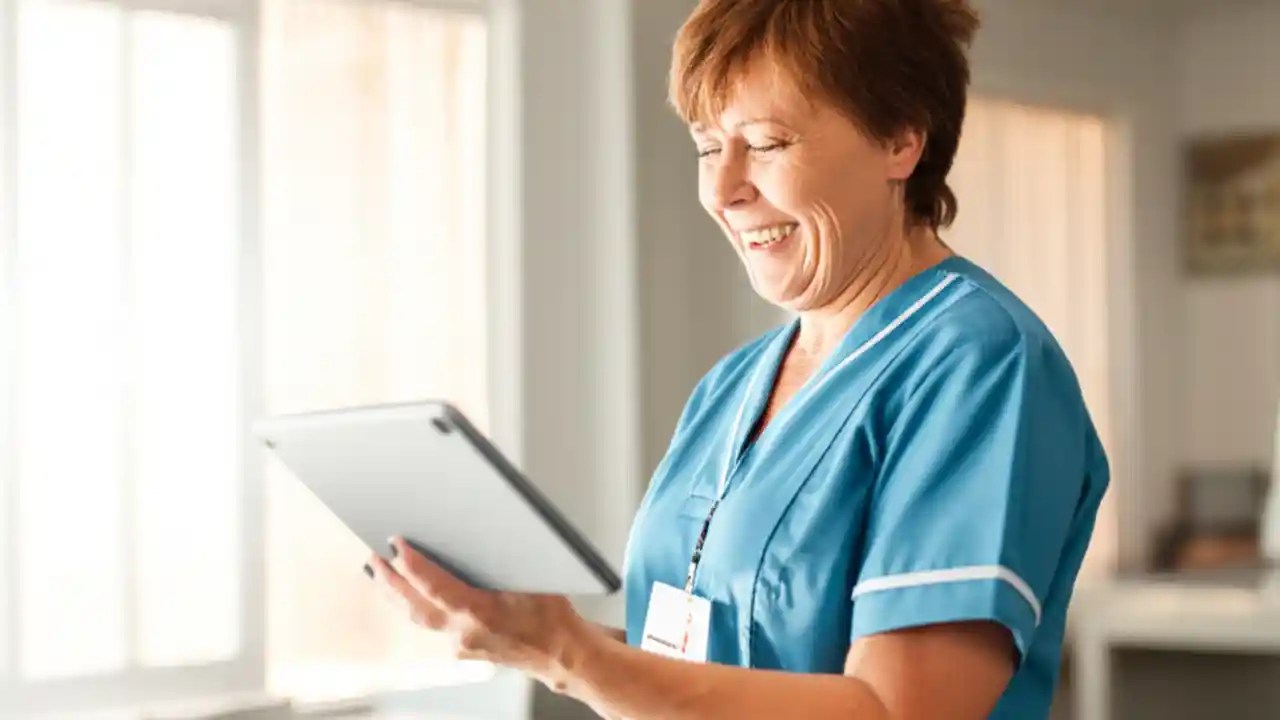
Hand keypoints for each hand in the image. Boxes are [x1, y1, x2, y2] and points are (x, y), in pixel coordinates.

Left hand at [367, 536, 598, 691]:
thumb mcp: (530, 575)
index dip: (411, 562)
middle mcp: (464, 631)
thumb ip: (499, 558)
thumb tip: (476, 528)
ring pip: (418, 617)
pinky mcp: (463, 649)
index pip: (432, 585)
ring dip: (396, 595)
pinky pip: (433, 624)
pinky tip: (411, 595)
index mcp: (479, 611)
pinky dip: (418, 607)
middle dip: (389, 580)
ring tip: (379, 573)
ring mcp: (461, 644)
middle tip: (373, 557)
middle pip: (413, 605)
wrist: (561, 652)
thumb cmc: (551, 614)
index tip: (396, 542)